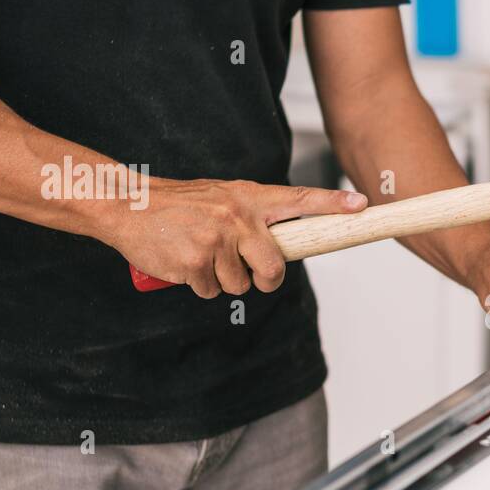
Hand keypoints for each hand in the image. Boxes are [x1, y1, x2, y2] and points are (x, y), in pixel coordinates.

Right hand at [100, 178, 366, 297]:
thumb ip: (254, 218)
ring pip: (240, 284)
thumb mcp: (222, 198)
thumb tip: (280, 248)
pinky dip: (199, 285)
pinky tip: (184, 262)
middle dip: (265, 280)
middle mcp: (238, 217)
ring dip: (222, 280)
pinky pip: (211, 291)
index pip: (299, 200)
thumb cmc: (181, 205)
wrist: (129, 206)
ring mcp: (217, 240)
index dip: (332, 204)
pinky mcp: (196, 262)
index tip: (360, 206)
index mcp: (249, 198)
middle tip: (250, 274)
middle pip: (274, 267)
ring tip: (200, 255)